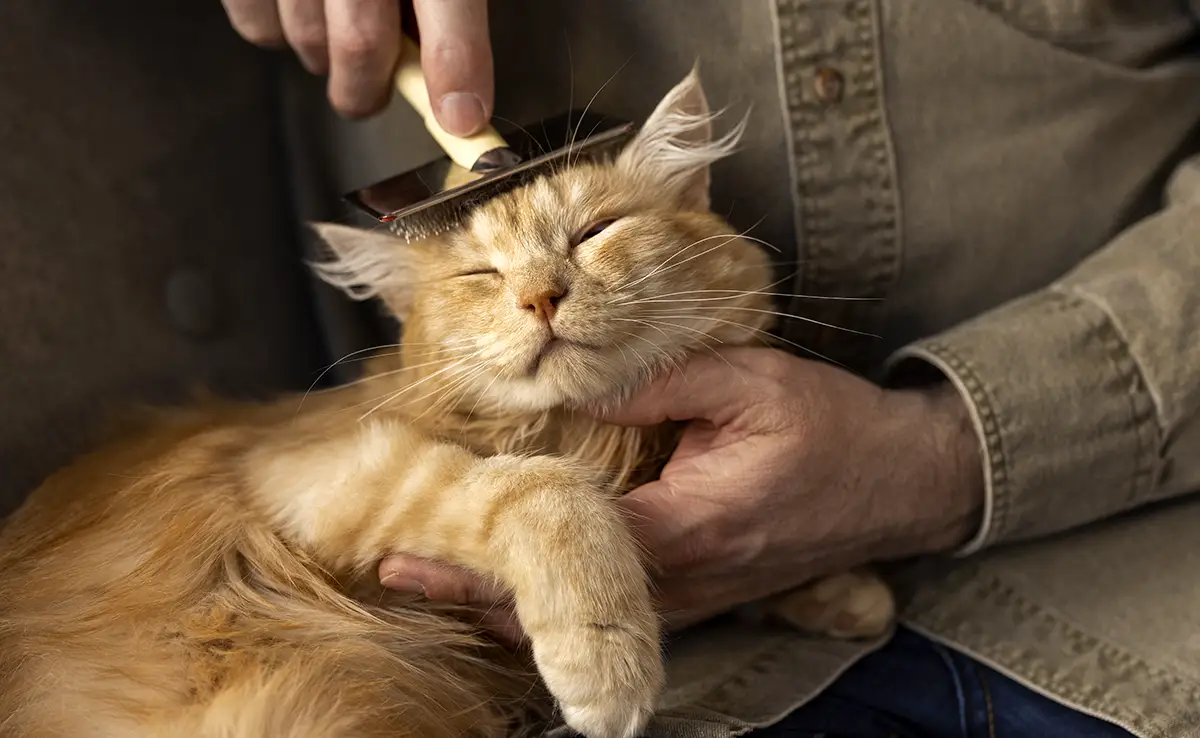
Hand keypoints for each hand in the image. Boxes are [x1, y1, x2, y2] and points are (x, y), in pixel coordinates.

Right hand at [221, 0, 492, 127]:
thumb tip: (452, 75)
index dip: (457, 68)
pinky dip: (278, 33)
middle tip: (373, 95)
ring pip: (306, 39)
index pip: (449, 4)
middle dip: (371, 90)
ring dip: (326, 58)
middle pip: (359, 43)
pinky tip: (298, 9)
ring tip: (338, 34)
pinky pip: (256, 23)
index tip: (462, 117)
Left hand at [378, 347, 984, 635]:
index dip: (481, 563)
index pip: (562, 556)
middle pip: (559, 604)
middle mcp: (683, 578)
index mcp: (687, 527)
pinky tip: (521, 577)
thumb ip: (657, 382)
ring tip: (441, 576)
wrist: (902, 479)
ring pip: (582, 612)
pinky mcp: (703, 589)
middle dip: (474, 593)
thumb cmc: (832, 427)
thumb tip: (573, 378)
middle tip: (401, 569)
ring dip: (510, 599)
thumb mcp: (748, 380)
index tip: (413, 554)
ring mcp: (693, 593)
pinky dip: (559, 595)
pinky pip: (617, 603)